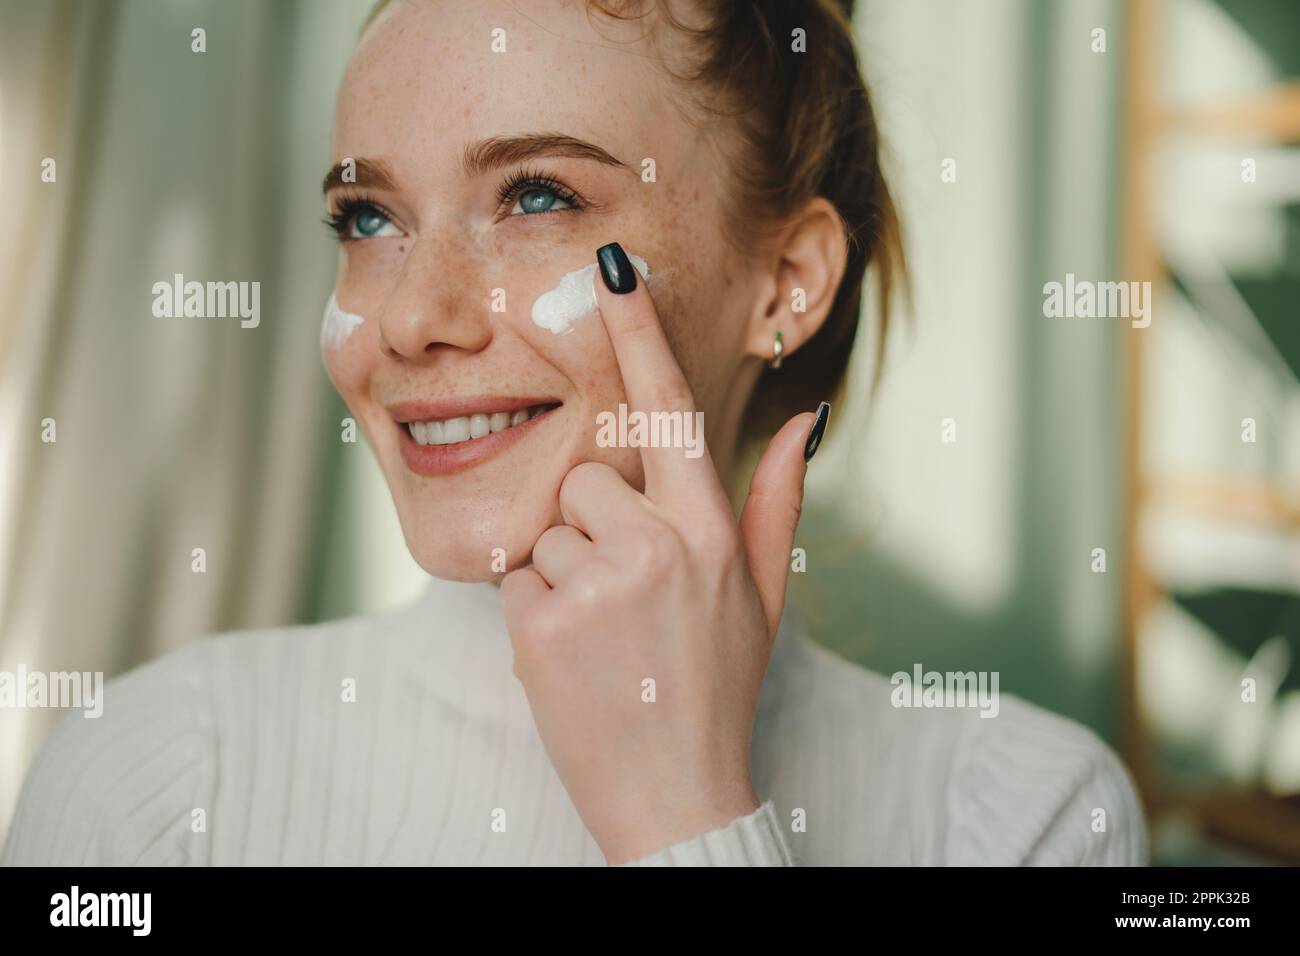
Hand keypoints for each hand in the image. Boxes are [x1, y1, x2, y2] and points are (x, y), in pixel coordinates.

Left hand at [500, 242, 823, 863]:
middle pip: (587, 476)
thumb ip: (776, 499)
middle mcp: (660, 543)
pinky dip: (533, 609)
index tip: (612, 267)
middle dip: (592, 522)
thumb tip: (806, 419)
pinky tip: (574, 654)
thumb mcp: (762, 594)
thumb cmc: (718, 685)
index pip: (672, 408)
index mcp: (710, 528)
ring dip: (563, 569)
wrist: (677, 793)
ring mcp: (601, 583)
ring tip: (602, 631)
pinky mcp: (545, 622)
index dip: (640, 331)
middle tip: (623, 593)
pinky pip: (516, 576)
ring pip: (547, 526)